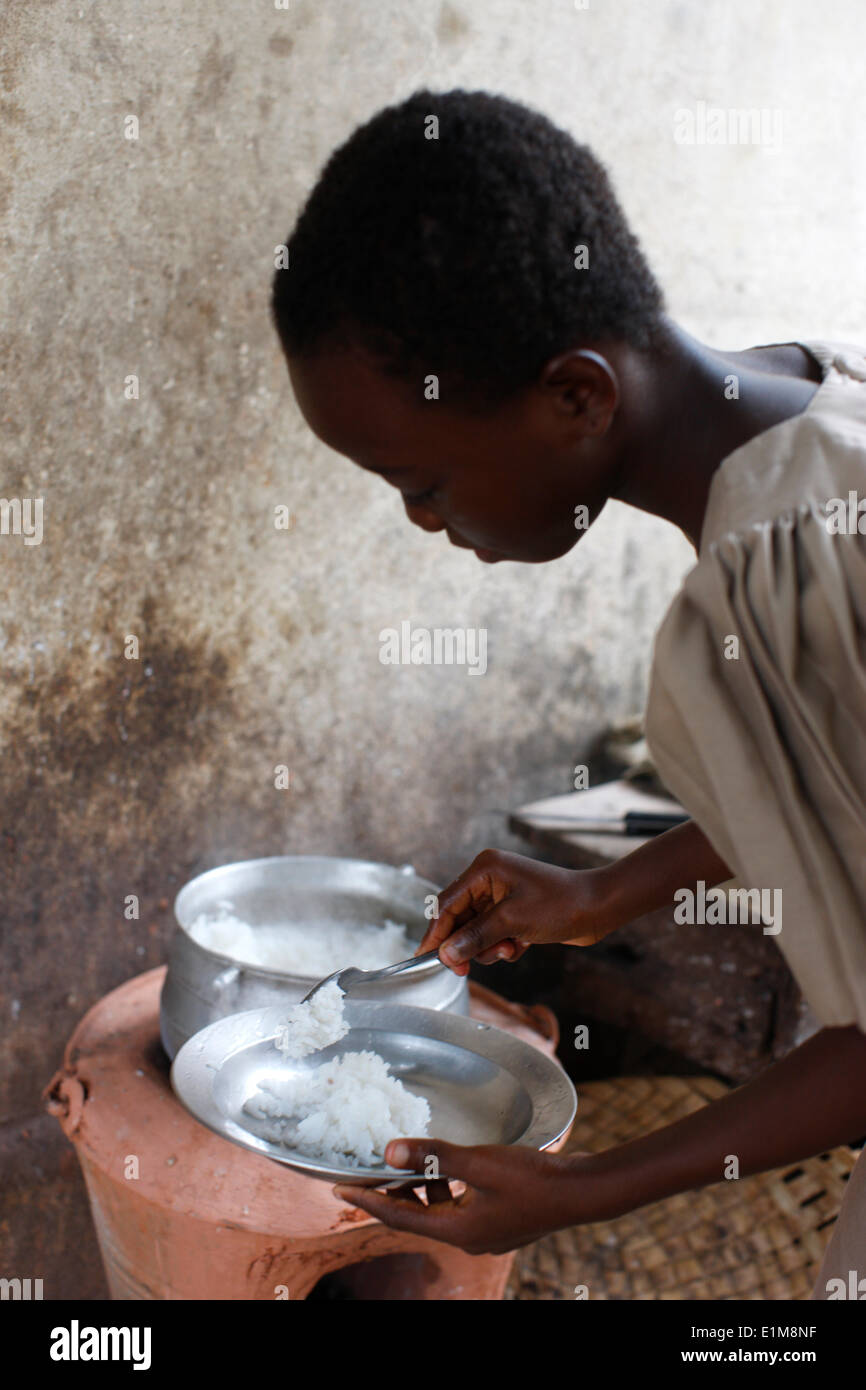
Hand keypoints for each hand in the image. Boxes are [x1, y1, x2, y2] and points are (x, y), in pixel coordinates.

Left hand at [333, 1138, 599, 1254]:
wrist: (581, 1192)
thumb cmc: (532, 1178)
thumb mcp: (479, 1162)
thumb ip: (434, 1154)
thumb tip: (389, 1151)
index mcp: (458, 1230)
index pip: (399, 1217)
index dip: (367, 1201)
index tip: (339, 1191)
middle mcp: (468, 1238)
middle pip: (416, 1217)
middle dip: (391, 1194)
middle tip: (367, 1173)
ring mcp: (486, 1233)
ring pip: (440, 1211)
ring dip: (422, 1188)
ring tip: (409, 1161)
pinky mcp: (500, 1222)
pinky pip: (460, 1207)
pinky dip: (446, 1188)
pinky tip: (450, 1165)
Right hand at [418, 848, 611, 973]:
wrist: (599, 908)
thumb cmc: (560, 904)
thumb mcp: (512, 922)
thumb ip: (475, 937)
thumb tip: (446, 953)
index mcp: (485, 869)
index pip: (447, 903)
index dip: (435, 932)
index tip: (424, 957)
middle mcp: (490, 879)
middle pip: (460, 919)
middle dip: (467, 944)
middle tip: (463, 970)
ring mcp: (503, 896)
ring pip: (477, 931)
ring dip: (489, 947)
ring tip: (509, 950)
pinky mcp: (515, 912)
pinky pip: (494, 935)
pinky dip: (503, 946)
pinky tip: (520, 947)